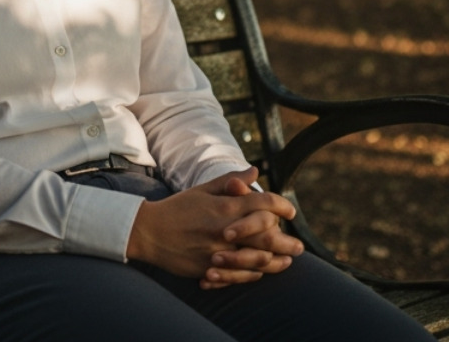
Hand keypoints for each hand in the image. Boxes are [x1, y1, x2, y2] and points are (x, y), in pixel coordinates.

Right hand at [125, 166, 295, 284]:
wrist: (148, 231)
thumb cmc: (177, 208)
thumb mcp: (203, 190)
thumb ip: (230, 180)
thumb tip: (255, 172)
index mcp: (225, 207)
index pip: (264, 203)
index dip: (282, 205)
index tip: (290, 211)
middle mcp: (225, 229)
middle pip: (268, 235)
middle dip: (288, 240)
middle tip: (300, 246)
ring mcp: (218, 251)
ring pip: (258, 259)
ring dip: (277, 261)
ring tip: (287, 261)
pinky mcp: (210, 268)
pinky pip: (240, 275)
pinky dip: (255, 274)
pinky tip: (262, 271)